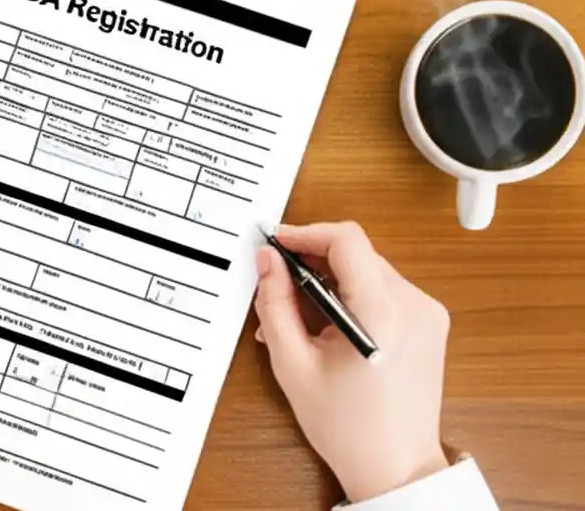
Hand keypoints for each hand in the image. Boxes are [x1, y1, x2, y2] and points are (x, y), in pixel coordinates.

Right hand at [254, 222, 449, 502]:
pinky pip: (385, 290)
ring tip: (300, 315)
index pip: (346, 240)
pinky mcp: (430, 324)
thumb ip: (275, 304)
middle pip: (357, 252)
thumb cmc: (350, 427)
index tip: (279, 242)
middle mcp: (414, 305)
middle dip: (314, 259)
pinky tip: (329, 324)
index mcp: (382, 313)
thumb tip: (268, 262)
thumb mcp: (293, 364)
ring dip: (332, 280)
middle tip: (279, 282)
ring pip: (369, 270)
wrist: (395, 466)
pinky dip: (354, 295)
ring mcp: (428, 314)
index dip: (306, 233)